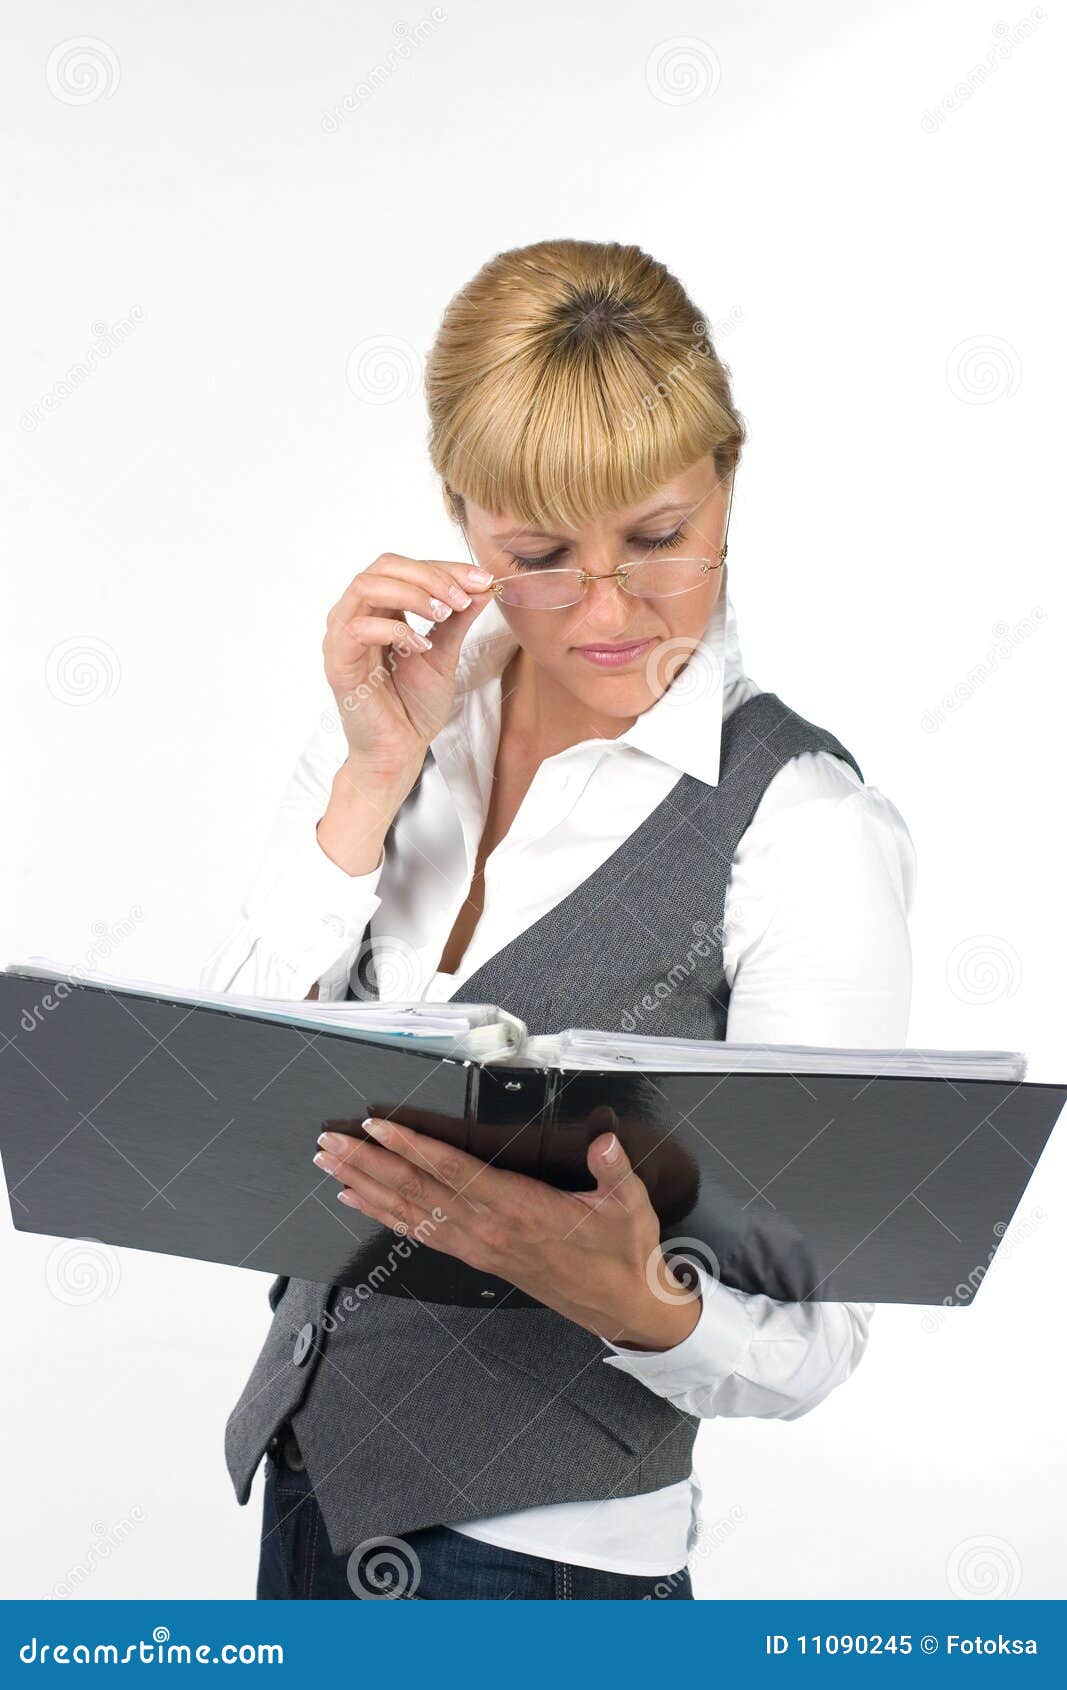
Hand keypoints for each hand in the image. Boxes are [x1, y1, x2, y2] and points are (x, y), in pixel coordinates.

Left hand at [313, 1118, 703, 1350]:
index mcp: (519, 1210)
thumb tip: (605, 1141)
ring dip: (368, 1186)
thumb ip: (614, 1169)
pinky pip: (422, 1234)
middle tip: (329, 1143)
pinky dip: (386, 1215)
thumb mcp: (629, 1206)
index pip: (453, 1173)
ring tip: (331, 1166)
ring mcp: (478, 1247)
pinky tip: (361, 1201)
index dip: (412, 1148)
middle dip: (369, 1165)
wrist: (622, 1306)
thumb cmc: (622, 1252)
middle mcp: (488, 1230)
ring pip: (411, 1212)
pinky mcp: (478, 1258)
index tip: (377, 1127)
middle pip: (416, 1191)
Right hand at [318, 553, 495, 869]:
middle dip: (430, 576)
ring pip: (367, 587)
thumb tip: (483, 585)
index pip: (406, 567)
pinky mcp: (338, 662)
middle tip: (464, 596)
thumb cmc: (415, 706)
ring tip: (445, 613)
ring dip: (412, 594)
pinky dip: (396, 631)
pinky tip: (422, 646)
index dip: (445, 568)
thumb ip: (458, 619)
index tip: (482, 580)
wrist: (400, 751)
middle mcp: (355, 615)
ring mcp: (342, 636)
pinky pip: (359, 628)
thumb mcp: (444, 654)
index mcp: (379, 609)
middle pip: (384, 566)